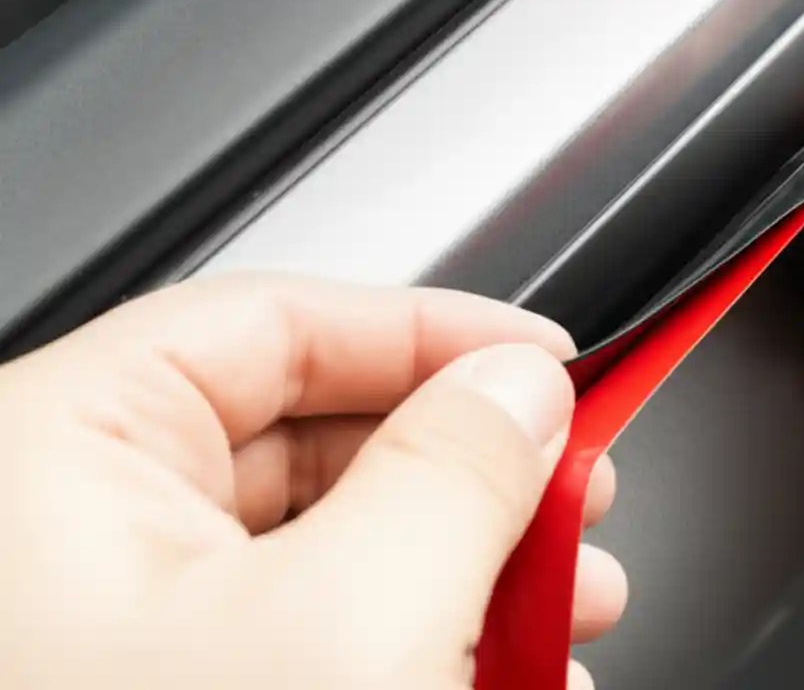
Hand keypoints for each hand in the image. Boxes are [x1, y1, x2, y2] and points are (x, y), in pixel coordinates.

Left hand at [0, 274, 623, 688]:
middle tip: (571, 488)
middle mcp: (73, 532)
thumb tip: (517, 392)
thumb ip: (451, 475)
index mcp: (58, 457)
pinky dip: (421, 638)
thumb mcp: (349, 622)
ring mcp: (123, 624)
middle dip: (479, 471)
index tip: (546, 362)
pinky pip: (318, 630)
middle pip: (321, 437)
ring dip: (472, 567)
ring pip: (335, 545)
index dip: (434, 332)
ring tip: (562, 604)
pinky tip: (501, 669)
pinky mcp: (176, 683)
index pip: (275, 322)